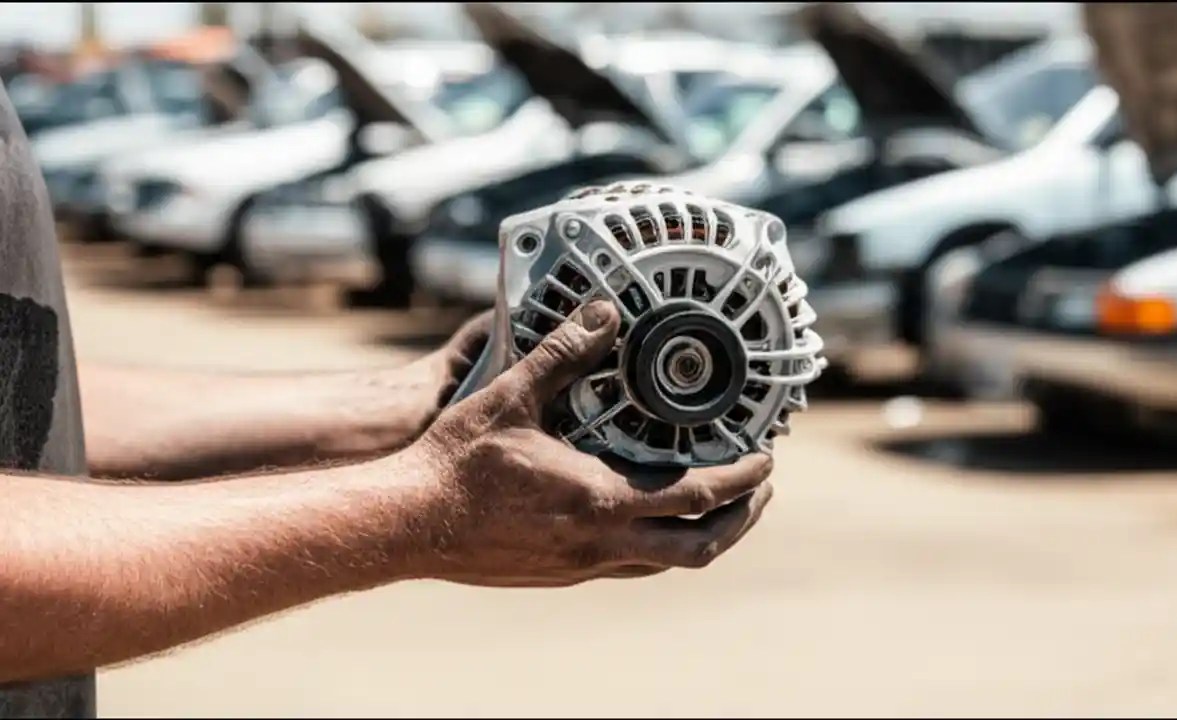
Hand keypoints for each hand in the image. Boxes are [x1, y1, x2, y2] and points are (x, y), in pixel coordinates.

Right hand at [397, 300, 774, 587]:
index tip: (765, 460)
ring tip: (716, 507)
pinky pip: (629, 566)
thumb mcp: (512, 397)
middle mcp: (600, 542)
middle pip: (699, 548)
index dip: (742, 479)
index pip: (698, 497)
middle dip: (739, 520)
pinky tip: (647, 520)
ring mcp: (581, 565)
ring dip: (702, 537)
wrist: (409, 523)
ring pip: (666, 564)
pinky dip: (658, 546)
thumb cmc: (458, 464)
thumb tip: (602, 315)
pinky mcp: (560, 575)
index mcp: (601, 499)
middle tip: (757, 490)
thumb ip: (563, 355)